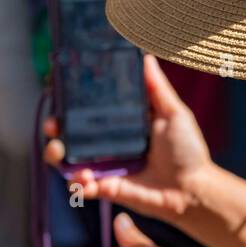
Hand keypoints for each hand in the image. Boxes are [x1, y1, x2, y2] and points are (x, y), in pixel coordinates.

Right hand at [44, 55, 213, 219]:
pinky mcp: (106, 187)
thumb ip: (157, 88)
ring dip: (57, 155)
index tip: (58, 91)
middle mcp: (109, 142)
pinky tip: (84, 179)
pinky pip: (81, 185)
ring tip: (61, 152)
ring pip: (68, 159)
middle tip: (53, 125)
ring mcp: (105, 166)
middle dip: (54, 127)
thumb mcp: (174, 113)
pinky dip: (77, 183)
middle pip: (70, 132)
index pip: (90, 109)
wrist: (192, 189)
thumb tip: (147, 57)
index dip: (71, 102)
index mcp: (122, 122)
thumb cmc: (187, 150)